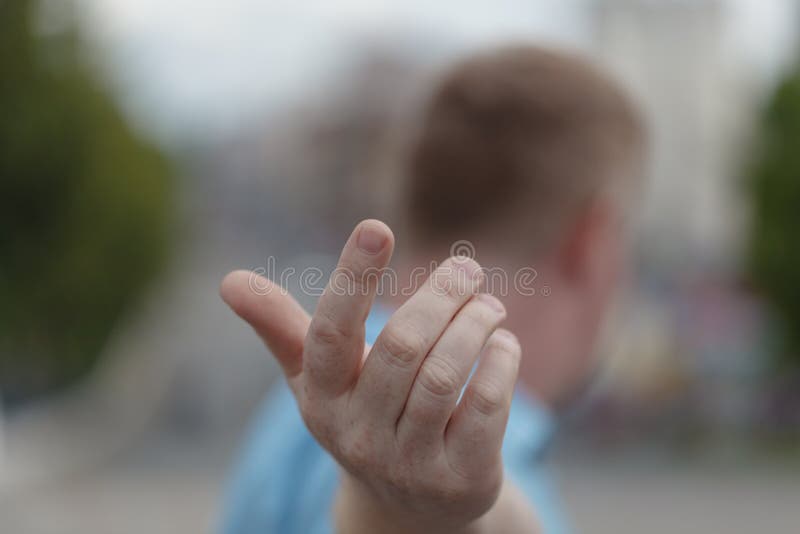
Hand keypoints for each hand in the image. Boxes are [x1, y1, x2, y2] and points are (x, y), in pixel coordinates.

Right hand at [221, 220, 528, 532]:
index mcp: (321, 398)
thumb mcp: (320, 378)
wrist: (412, 504)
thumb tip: (227, 281)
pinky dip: (502, 363)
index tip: (376, 228)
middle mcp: (358, 434)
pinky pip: (486, 407)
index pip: (330, 333)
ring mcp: (409, 463)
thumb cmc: (362, 415)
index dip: (352, 278)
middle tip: (467, 269)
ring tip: (490, 305)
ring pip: (445, 375)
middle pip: (402, 347)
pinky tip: (504, 344)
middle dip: (442, 296)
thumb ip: (281, 327)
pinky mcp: (460, 479)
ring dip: (476, 324)